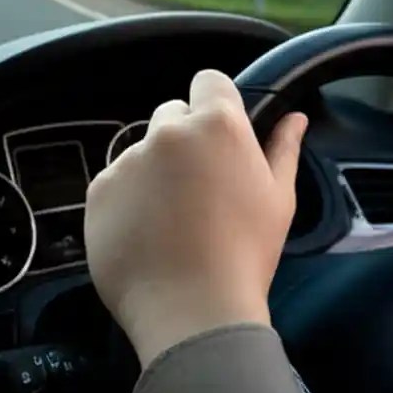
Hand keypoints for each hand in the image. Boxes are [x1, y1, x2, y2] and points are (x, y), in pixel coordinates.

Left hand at [85, 69, 307, 367]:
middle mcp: (165, 132)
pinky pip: (115, 182)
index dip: (216, 103)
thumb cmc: (246, 254)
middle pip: (171, 115)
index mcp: (216, 125)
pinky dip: (128, 198)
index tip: (221, 136)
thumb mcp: (278, 200)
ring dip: (154, 170)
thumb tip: (295, 117)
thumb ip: (283, 149)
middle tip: (200, 186)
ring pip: (141, 151)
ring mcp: (126, 161)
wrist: (193, 310)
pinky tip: (147, 233)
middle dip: (184, 138)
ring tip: (171, 219)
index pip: (209, 81)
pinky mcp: (98, 192)